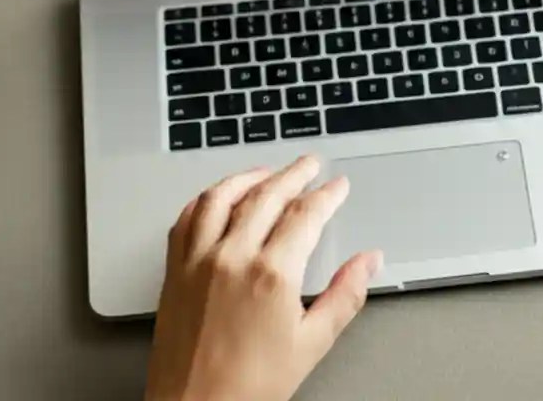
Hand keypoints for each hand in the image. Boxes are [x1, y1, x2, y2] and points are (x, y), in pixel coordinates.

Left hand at [145, 156, 382, 400]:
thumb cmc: (248, 386)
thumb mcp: (312, 343)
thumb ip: (345, 294)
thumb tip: (368, 262)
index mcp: (271, 274)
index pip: (306, 214)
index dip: (327, 195)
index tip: (338, 186)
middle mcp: (231, 257)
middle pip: (266, 194)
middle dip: (294, 173)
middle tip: (310, 164)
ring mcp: (198, 260)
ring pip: (222, 196)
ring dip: (249, 176)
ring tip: (268, 170)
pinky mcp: (174, 271)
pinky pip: (187, 218)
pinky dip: (206, 198)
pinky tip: (218, 196)